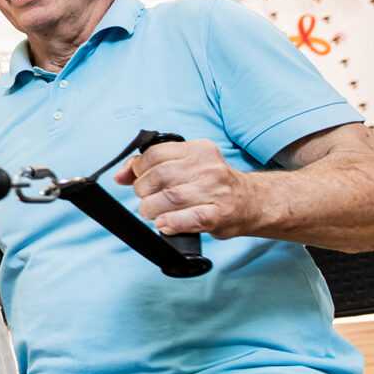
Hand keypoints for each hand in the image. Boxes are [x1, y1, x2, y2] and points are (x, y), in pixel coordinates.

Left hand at [113, 138, 257, 239]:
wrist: (253, 202)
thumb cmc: (213, 185)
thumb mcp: (187, 167)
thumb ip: (151, 167)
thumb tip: (120, 175)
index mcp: (198, 150)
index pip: (155, 154)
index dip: (138, 169)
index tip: (137, 180)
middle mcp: (208, 167)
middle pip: (159, 176)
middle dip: (143, 191)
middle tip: (147, 199)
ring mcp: (215, 191)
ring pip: (168, 198)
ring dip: (152, 209)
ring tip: (154, 213)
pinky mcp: (219, 214)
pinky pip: (186, 219)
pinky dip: (169, 223)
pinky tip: (165, 224)